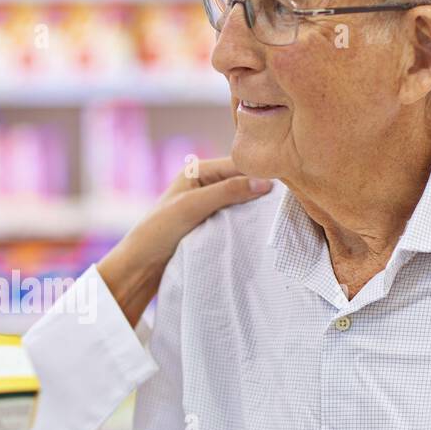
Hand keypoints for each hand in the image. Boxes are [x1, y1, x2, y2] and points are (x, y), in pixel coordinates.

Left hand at [97, 158, 271, 326]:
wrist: (141, 265)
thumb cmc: (158, 231)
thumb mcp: (192, 206)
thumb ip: (227, 192)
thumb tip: (266, 183)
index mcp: (199, 169)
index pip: (240, 164)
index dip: (262, 172)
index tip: (289, 186)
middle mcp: (206, 182)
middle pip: (244, 181)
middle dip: (262, 190)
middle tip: (287, 203)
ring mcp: (210, 203)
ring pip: (244, 200)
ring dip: (256, 208)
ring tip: (278, 216)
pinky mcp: (212, 222)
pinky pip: (237, 217)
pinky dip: (248, 221)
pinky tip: (261, 228)